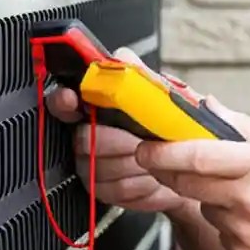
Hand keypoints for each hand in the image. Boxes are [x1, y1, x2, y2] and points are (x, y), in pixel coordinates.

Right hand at [44, 47, 188, 213]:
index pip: (63, 103)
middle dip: (119, 141)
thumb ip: (142, 77)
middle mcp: (85, 138)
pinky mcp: (105, 192)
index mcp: (95, 109)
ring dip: (137, 163)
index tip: (71, 99)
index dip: (64, 101)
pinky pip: (117, 190)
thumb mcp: (164, 98)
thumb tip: (124, 58)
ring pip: (102, 168)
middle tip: (143, 138)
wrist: (186, 169)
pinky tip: (155, 176)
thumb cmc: (170, 130)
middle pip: (84, 141)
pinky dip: (143, 184)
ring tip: (156, 157)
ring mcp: (92, 168)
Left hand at [134, 99, 249, 249]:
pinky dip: (225, 221)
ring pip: (203, 207)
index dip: (163, 152)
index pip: (198, 156)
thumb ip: (241, 124)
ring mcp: (246, 231)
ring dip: (206, 196)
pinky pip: (218, 231)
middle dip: (170, 171)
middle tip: (169, 163)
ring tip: (242, 193)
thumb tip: (205, 105)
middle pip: (188, 183)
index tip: (146, 147)